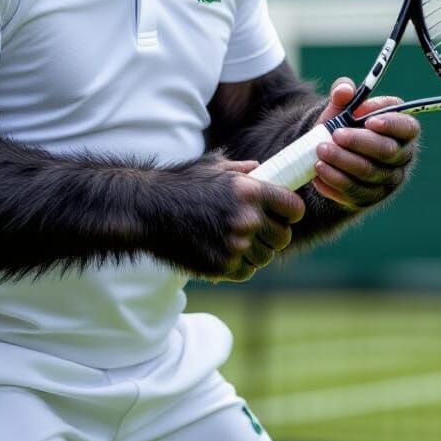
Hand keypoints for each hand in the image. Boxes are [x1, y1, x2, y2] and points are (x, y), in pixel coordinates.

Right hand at [150, 155, 305, 281]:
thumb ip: (242, 171)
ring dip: (256, 252)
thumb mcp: (213, 169)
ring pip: (265, 257)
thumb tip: (260, 168)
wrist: (147, 210)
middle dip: (274, 235)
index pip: (293, 208)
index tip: (284, 215)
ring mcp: (234, 245)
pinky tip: (226, 253)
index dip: (291, 212)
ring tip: (239, 242)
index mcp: (250, 191)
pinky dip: (240, 266)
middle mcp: (247, 218)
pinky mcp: (221, 266)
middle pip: (283, 237)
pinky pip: (246, 272)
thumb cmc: (180, 185)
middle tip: (260, 232)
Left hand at [312, 77, 419, 209]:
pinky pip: (354, 192)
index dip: (391, 124)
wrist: (332, 154)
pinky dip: (334, 182)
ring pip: (368, 173)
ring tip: (320, 151)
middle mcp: (401, 156)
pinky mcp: (370, 197)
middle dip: (359, 142)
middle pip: (387, 152)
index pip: (408, 127)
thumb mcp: (341, 107)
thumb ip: (343, 93)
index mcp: (402, 130)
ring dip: (342, 162)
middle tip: (335, 135)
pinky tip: (318, 172)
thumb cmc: (344, 125)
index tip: (368, 120)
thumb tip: (343, 90)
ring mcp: (387, 180)